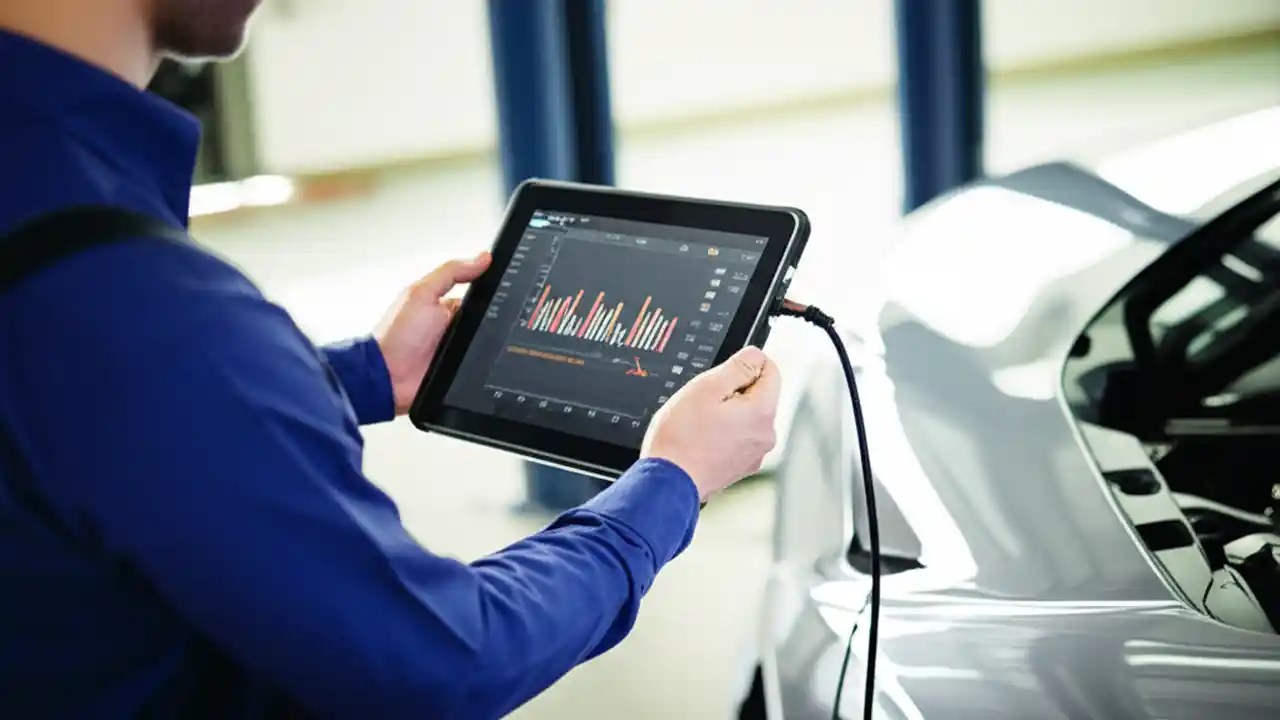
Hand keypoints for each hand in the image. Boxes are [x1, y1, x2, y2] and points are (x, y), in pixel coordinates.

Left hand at [375, 252, 491, 414]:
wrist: (388, 377)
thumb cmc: (396, 336)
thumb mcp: (422, 293)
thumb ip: (451, 273)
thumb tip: (482, 258)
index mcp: (443, 306)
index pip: (477, 295)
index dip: (491, 291)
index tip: (505, 286)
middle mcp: (452, 328)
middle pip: (485, 320)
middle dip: (492, 320)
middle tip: (487, 320)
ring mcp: (456, 350)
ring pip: (487, 343)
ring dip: (487, 342)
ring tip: (478, 342)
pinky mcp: (460, 371)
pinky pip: (481, 364)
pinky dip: (484, 362)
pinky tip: (482, 359)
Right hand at [641, 346, 779, 500]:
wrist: (669, 481)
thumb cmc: (681, 438)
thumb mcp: (707, 387)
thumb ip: (738, 366)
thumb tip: (756, 355)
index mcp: (762, 412)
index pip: (771, 371)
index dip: (746, 365)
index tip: (723, 375)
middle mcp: (766, 435)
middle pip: (758, 396)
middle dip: (734, 392)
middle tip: (705, 403)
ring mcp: (755, 454)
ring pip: (747, 417)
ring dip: (728, 414)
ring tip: (701, 424)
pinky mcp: (741, 466)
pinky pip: (738, 438)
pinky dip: (724, 434)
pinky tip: (702, 440)